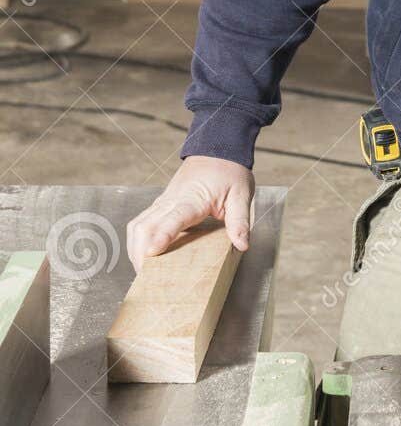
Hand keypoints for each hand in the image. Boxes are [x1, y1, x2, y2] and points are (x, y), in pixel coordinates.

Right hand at [126, 156, 254, 274]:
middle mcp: (172, 200)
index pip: (173, 218)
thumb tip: (241, 244)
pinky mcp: (161, 203)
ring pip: (137, 224)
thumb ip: (239, 221)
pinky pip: (140, 222)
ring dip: (134, 248)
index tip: (152, 252)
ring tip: (142, 271)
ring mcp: (163, 201)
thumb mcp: (241, 194)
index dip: (162, 236)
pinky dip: (136, 240)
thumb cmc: (229, 171)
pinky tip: (142, 254)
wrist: (218, 148)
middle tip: (146, 277)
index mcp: (193, 199)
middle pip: (145, 225)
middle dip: (139, 252)